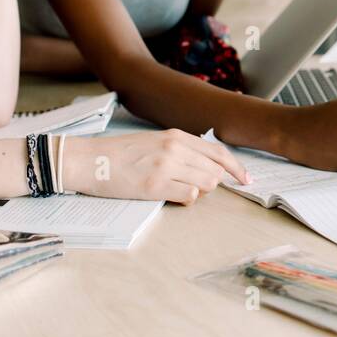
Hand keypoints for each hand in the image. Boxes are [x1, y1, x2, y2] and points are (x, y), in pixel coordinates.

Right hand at [66, 130, 251, 205]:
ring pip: (207, 184)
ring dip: (200, 192)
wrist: (89, 160)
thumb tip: (208, 166)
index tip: (247, 179)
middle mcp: (175, 148)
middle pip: (216, 171)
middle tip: (195, 187)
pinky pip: (189, 196)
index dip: (237, 167)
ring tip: (178, 190)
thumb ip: (181, 150)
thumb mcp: (155, 142)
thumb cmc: (120, 154)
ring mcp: (166, 167)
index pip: (219, 152)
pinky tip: (172, 196)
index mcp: (176, 136)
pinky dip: (186, 200)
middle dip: (213, 183)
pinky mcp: (154, 186)